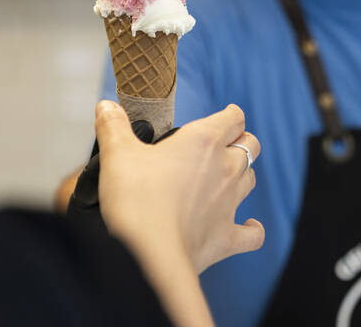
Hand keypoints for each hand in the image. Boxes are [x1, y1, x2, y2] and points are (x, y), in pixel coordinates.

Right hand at [95, 100, 263, 274]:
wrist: (149, 253)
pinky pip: (254, 234)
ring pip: (251, 179)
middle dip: (240, 141)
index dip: (229, 115)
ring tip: (226, 178)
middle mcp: (225, 168)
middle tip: (223, 145)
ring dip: (243, 175)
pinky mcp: (227, 238)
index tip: (224, 116)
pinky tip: (248, 226)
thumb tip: (107, 106)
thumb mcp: (117, 154)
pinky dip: (253, 229)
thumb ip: (113, 126)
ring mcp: (230, 204)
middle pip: (250, 145)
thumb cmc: (135, 199)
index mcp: (203, 141)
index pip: (233, 117)